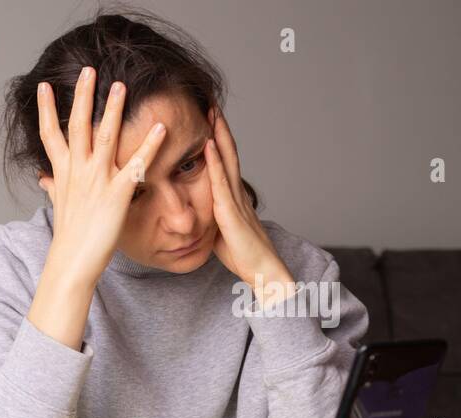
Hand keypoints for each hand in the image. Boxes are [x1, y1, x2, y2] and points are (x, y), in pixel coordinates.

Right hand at [37, 67, 167, 289]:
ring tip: (120, 85)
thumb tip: (43, 178)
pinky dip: (150, 145)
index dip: (45, 110)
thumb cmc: (68, 238)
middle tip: (88, 70)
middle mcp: (78, 172)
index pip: (50, 135)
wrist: (72, 263)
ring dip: (113, 109)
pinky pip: (138, 164)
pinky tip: (162, 127)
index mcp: (64, 174)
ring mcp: (97, 181)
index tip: (44, 88)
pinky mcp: (118, 194)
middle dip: (81, 97)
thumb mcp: (58, 207)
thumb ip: (54, 187)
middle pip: (77, 126)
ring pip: (105, 137)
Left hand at [204, 107, 292, 302]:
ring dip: (218, 135)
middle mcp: (236, 192)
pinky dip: (214, 161)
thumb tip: (198, 213)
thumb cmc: (242, 255)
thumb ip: (211, 217)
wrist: (262, 271)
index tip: (209, 119)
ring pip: (226, 160)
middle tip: (210, 103)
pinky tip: (207, 144)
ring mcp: (235, 199)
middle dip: (220, 127)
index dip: (218, 140)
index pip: (224, 161)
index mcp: (232, 196)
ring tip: (211, 112)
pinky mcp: (230, 211)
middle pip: (228, 152)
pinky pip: (220, 182)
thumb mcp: (220, 231)